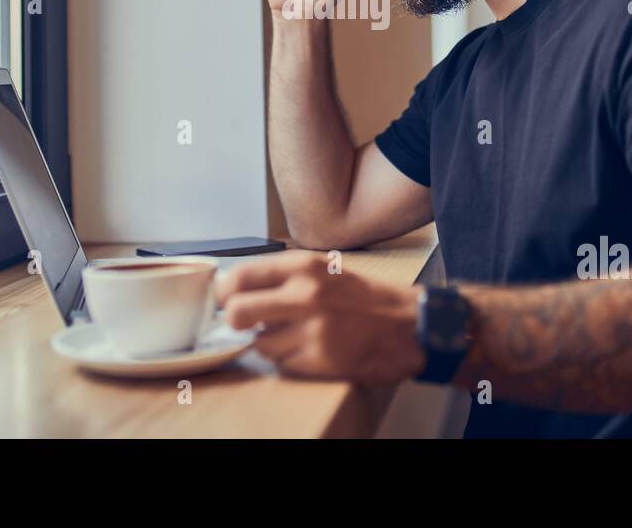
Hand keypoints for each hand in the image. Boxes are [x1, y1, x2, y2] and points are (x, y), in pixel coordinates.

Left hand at [216, 253, 423, 382]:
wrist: (408, 324)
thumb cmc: (363, 296)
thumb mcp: (323, 269)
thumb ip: (282, 276)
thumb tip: (234, 288)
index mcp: (303, 266)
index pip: (239, 276)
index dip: (222, 292)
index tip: (223, 300)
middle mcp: (305, 294)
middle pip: (237, 312)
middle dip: (234, 322)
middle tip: (245, 323)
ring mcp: (312, 329)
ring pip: (259, 343)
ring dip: (268, 343)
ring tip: (292, 335)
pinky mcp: (320, 359)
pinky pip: (282, 364)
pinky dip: (289, 360)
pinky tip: (309, 350)